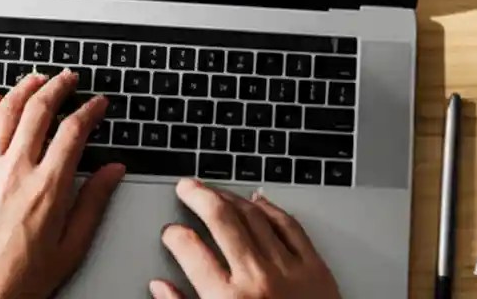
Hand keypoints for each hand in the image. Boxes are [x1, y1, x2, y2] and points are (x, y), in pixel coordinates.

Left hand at [0, 70, 126, 298]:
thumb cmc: (20, 280)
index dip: (90, 110)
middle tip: (69, 80)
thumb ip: (94, 203)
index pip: (74, 131)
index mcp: (48, 187)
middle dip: (58, 88)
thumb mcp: (71, 246)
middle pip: (39, 111)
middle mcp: (15, 172)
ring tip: (36, 79)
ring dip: (23, 89)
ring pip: (5, 113)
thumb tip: (113, 171)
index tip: (97, 104)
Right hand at [150, 179, 341, 298]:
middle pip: (220, 218)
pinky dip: (272, 209)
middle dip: (198, 196)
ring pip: (254, 215)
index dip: (174, 235)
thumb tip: (160, 288)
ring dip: (231, 197)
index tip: (171, 232)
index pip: (190, 250)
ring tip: (216, 191)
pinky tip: (258, 201)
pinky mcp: (316, 269)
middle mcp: (256, 280)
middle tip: (187, 187)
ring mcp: (289, 270)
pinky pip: (290, 226)